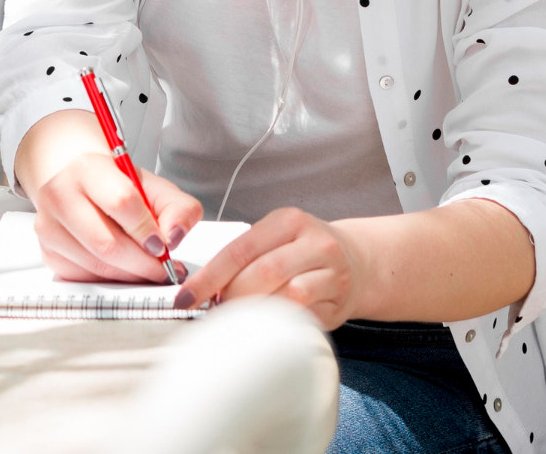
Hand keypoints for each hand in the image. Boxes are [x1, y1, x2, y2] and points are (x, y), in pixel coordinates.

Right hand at [30, 152, 203, 283]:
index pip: (121, 202)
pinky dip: (111, 280)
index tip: (165, 246)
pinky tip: (124, 269)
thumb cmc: (117, 185)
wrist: (78, 182)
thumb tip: (175, 237)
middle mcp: (60, 194)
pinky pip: (84, 277)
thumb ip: (178, 208)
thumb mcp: (154, 186)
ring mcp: (49, 225)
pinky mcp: (47, 251)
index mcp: (88, 168)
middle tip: (164, 269)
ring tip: (148, 269)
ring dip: (130, 275)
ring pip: (96, 265)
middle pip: (107, 243)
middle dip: (143, 264)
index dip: (147, 230)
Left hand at [175, 206, 368, 328]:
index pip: (241, 248)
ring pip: (288, 297)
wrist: (358, 261)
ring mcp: (332, 274)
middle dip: (232, 295)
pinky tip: (268, 325)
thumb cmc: (304, 250)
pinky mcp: (339, 304)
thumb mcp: (276, 236)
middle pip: (265, 273)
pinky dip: (280, 324)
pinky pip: (304, 318)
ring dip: (257, 312)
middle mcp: (315, 243)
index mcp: (290, 220)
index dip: (210, 276)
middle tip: (214, 308)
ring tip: (240, 316)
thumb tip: (203, 287)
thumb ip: (245, 255)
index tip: (187, 296)